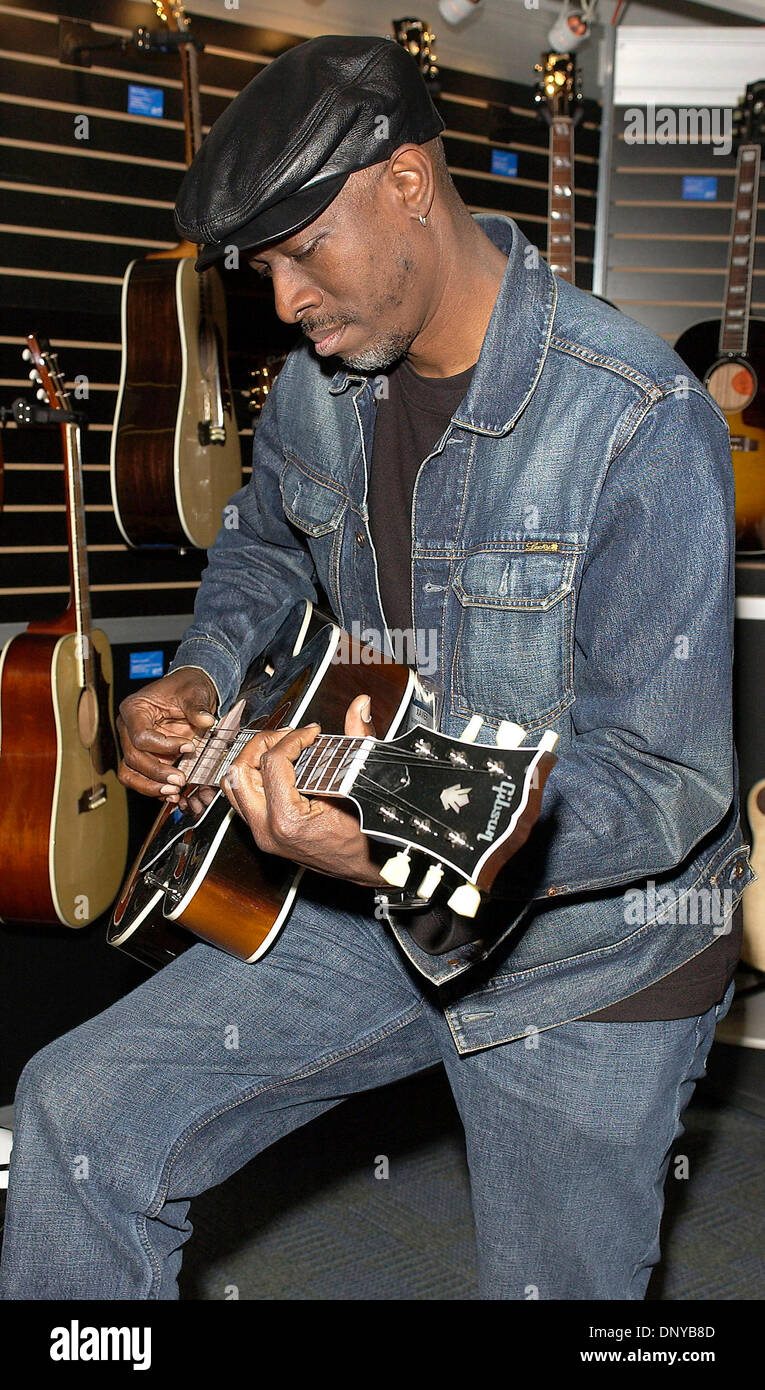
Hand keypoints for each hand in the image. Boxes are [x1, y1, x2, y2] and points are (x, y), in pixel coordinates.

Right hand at [117, 666, 217, 811]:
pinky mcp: (144, 756)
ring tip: (173, 791)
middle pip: (133, 758)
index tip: (188, 747)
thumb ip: (197, 707)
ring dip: (150, 786)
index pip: (141, 736)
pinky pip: (140, 778)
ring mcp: (133, 744)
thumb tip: (205, 721)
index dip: (164, 746)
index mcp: (134, 709)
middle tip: (180, 780)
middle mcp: (128, 728)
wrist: (189, 692)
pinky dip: (154, 788)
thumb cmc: (186, 687)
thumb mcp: (194, 692)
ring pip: (130, 773)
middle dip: (157, 772)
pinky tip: (172, 793)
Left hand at [221, 693, 386, 887]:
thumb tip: (360, 706)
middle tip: (288, 735)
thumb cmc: (368, 839)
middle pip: (240, 771)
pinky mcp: (264, 835)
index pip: (272, 763)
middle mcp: (267, 830)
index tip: (311, 732)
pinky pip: (243, 800)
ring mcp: (262, 835)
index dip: (292, 738)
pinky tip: (278, 768)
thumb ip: (357, 740)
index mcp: (287, 820)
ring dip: (253, 761)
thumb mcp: (361, 787)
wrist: (369, 870)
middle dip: (262, 744)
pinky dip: (253, 777)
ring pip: (234, 786)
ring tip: (280, 748)